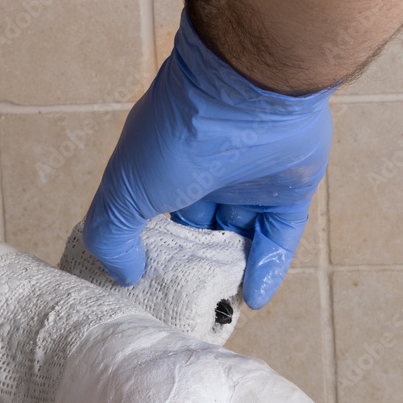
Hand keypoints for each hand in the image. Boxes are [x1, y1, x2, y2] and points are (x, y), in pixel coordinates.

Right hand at [83, 10, 335, 308]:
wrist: (248, 94)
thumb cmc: (177, 136)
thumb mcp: (124, 190)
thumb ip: (112, 234)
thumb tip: (123, 274)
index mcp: (166, 166)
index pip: (157, 216)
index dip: (154, 252)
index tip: (149, 289)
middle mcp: (208, 171)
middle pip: (202, 231)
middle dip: (196, 267)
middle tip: (189, 306)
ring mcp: (251, 178)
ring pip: (242, 235)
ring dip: (232, 271)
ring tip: (221, 309)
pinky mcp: (290, 187)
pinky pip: (280, 235)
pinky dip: (268, 267)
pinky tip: (253, 299)